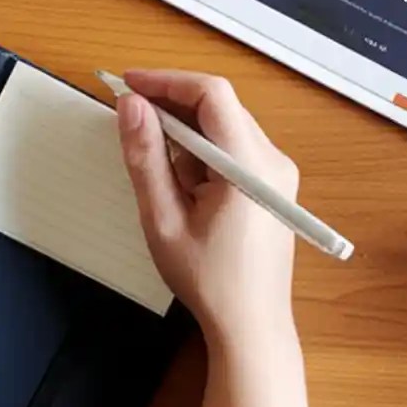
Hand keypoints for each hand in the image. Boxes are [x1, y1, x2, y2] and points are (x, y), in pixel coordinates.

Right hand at [116, 70, 299, 350]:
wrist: (251, 325)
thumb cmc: (209, 281)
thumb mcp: (163, 219)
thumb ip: (145, 158)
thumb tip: (130, 106)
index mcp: (249, 166)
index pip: (211, 94)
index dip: (167, 81)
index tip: (129, 85)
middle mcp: (273, 160)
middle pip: (219, 106)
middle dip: (171, 105)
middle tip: (130, 119)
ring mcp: (277, 172)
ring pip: (225, 125)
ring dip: (186, 132)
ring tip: (157, 169)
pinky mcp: (274, 184)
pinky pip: (234, 147)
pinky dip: (202, 151)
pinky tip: (181, 182)